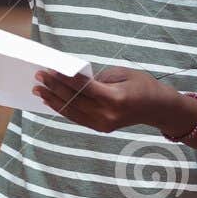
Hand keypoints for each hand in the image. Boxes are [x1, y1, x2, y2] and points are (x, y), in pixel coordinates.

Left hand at [33, 66, 179, 133]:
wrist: (158, 108)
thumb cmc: (143, 85)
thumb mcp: (122, 73)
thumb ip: (97, 77)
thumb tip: (72, 78)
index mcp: (115, 98)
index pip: (83, 87)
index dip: (64, 78)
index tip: (50, 69)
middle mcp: (107, 114)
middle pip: (74, 100)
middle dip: (54, 87)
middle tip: (39, 76)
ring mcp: (104, 124)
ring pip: (72, 112)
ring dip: (54, 100)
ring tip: (38, 90)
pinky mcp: (101, 128)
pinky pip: (77, 118)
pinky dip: (63, 109)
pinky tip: (52, 101)